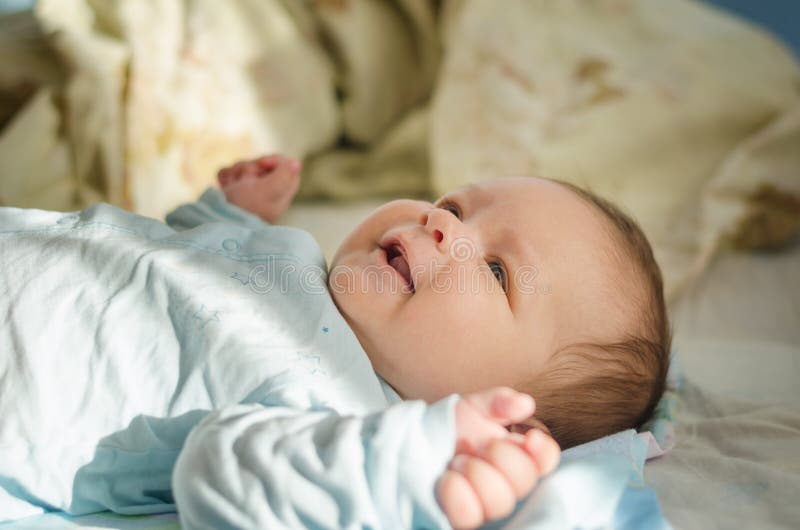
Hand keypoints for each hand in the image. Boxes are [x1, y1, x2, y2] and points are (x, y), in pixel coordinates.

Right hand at [218, 154, 301, 222]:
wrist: (218, 222)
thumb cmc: (246, 207)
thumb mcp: (271, 189)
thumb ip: (285, 174)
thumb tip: (296, 163)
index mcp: (281, 192)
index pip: (287, 167)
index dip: (274, 160)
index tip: (262, 163)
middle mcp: (266, 192)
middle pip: (262, 164)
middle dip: (250, 168)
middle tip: (246, 181)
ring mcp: (248, 191)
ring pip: (243, 167)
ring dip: (236, 173)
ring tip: (234, 187)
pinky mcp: (231, 191)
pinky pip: (228, 173)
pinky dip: (225, 178)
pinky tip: (226, 187)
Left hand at [437, 387, 560, 529]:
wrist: (414, 440)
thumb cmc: (450, 426)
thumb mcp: (474, 406)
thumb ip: (499, 401)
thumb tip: (525, 404)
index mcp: (514, 452)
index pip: (545, 460)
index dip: (544, 452)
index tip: (530, 437)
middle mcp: (504, 479)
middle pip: (525, 481)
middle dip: (504, 459)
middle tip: (482, 445)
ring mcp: (483, 500)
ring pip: (500, 503)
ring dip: (479, 475)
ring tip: (458, 460)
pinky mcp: (460, 514)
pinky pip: (469, 517)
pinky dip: (459, 495)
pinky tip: (448, 478)